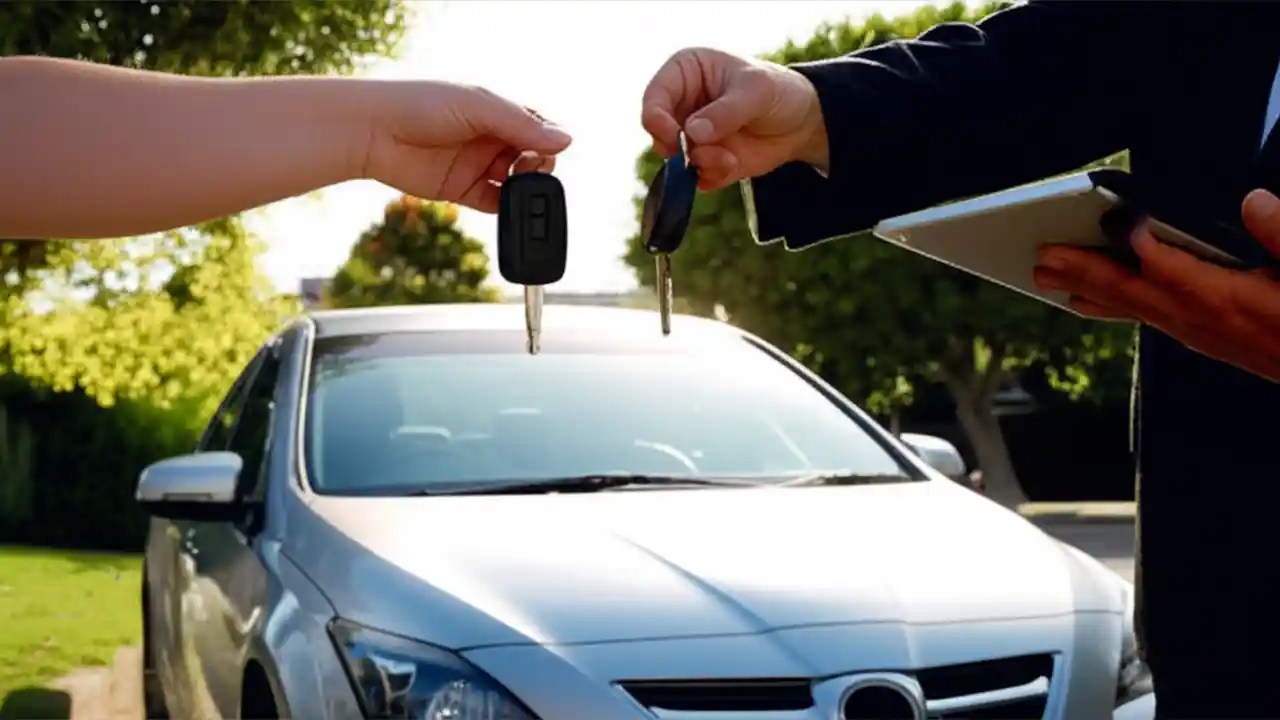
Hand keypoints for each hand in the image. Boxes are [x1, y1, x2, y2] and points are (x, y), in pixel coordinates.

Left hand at [360, 81, 571, 212]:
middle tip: (529, 170)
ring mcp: (475, 165)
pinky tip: (510, 209)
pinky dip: (507, 209)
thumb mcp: (477, 108)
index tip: (545, 150)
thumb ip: (521, 126)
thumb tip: (566, 140)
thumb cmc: (419, 105)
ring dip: (525, 189)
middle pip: (530, 157)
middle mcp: (488, 138)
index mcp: (495, 110)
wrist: (371, 131)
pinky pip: (494, 204)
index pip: (536, 127)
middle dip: (538, 167)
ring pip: (515, 183)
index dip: (546, 140)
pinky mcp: (461, 191)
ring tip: (518, 188)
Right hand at [640, 47, 827, 190]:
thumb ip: (724, 112)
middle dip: (679, 148)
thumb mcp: (756, 91)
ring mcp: (690, 134)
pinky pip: (694, 177)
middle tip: (707, 152)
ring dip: (700, 164)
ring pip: (674, 159)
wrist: (800, 122)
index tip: (674, 136)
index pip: (654, 97)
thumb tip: (692, 134)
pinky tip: (733, 165)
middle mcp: (681, 103)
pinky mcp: (702, 160)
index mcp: (685, 71)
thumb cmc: (777, 90)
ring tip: (729, 159)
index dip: (656, 118)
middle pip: (657, 132)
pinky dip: (711, 176)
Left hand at [1032, 189, 1279, 381]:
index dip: (1138, 241)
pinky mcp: (1206, 338)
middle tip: (1040, 259)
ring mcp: (1201, 334)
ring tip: (1049, 278)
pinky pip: (1148, 317)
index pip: (1170, 269)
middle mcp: (1203, 322)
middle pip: (1132, 293)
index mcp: (1228, 303)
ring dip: (1089, 290)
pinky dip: (1116, 305)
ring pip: (1133, 309)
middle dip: (1084, 272)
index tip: (1110, 216)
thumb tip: (1255, 202)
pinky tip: (1096, 300)